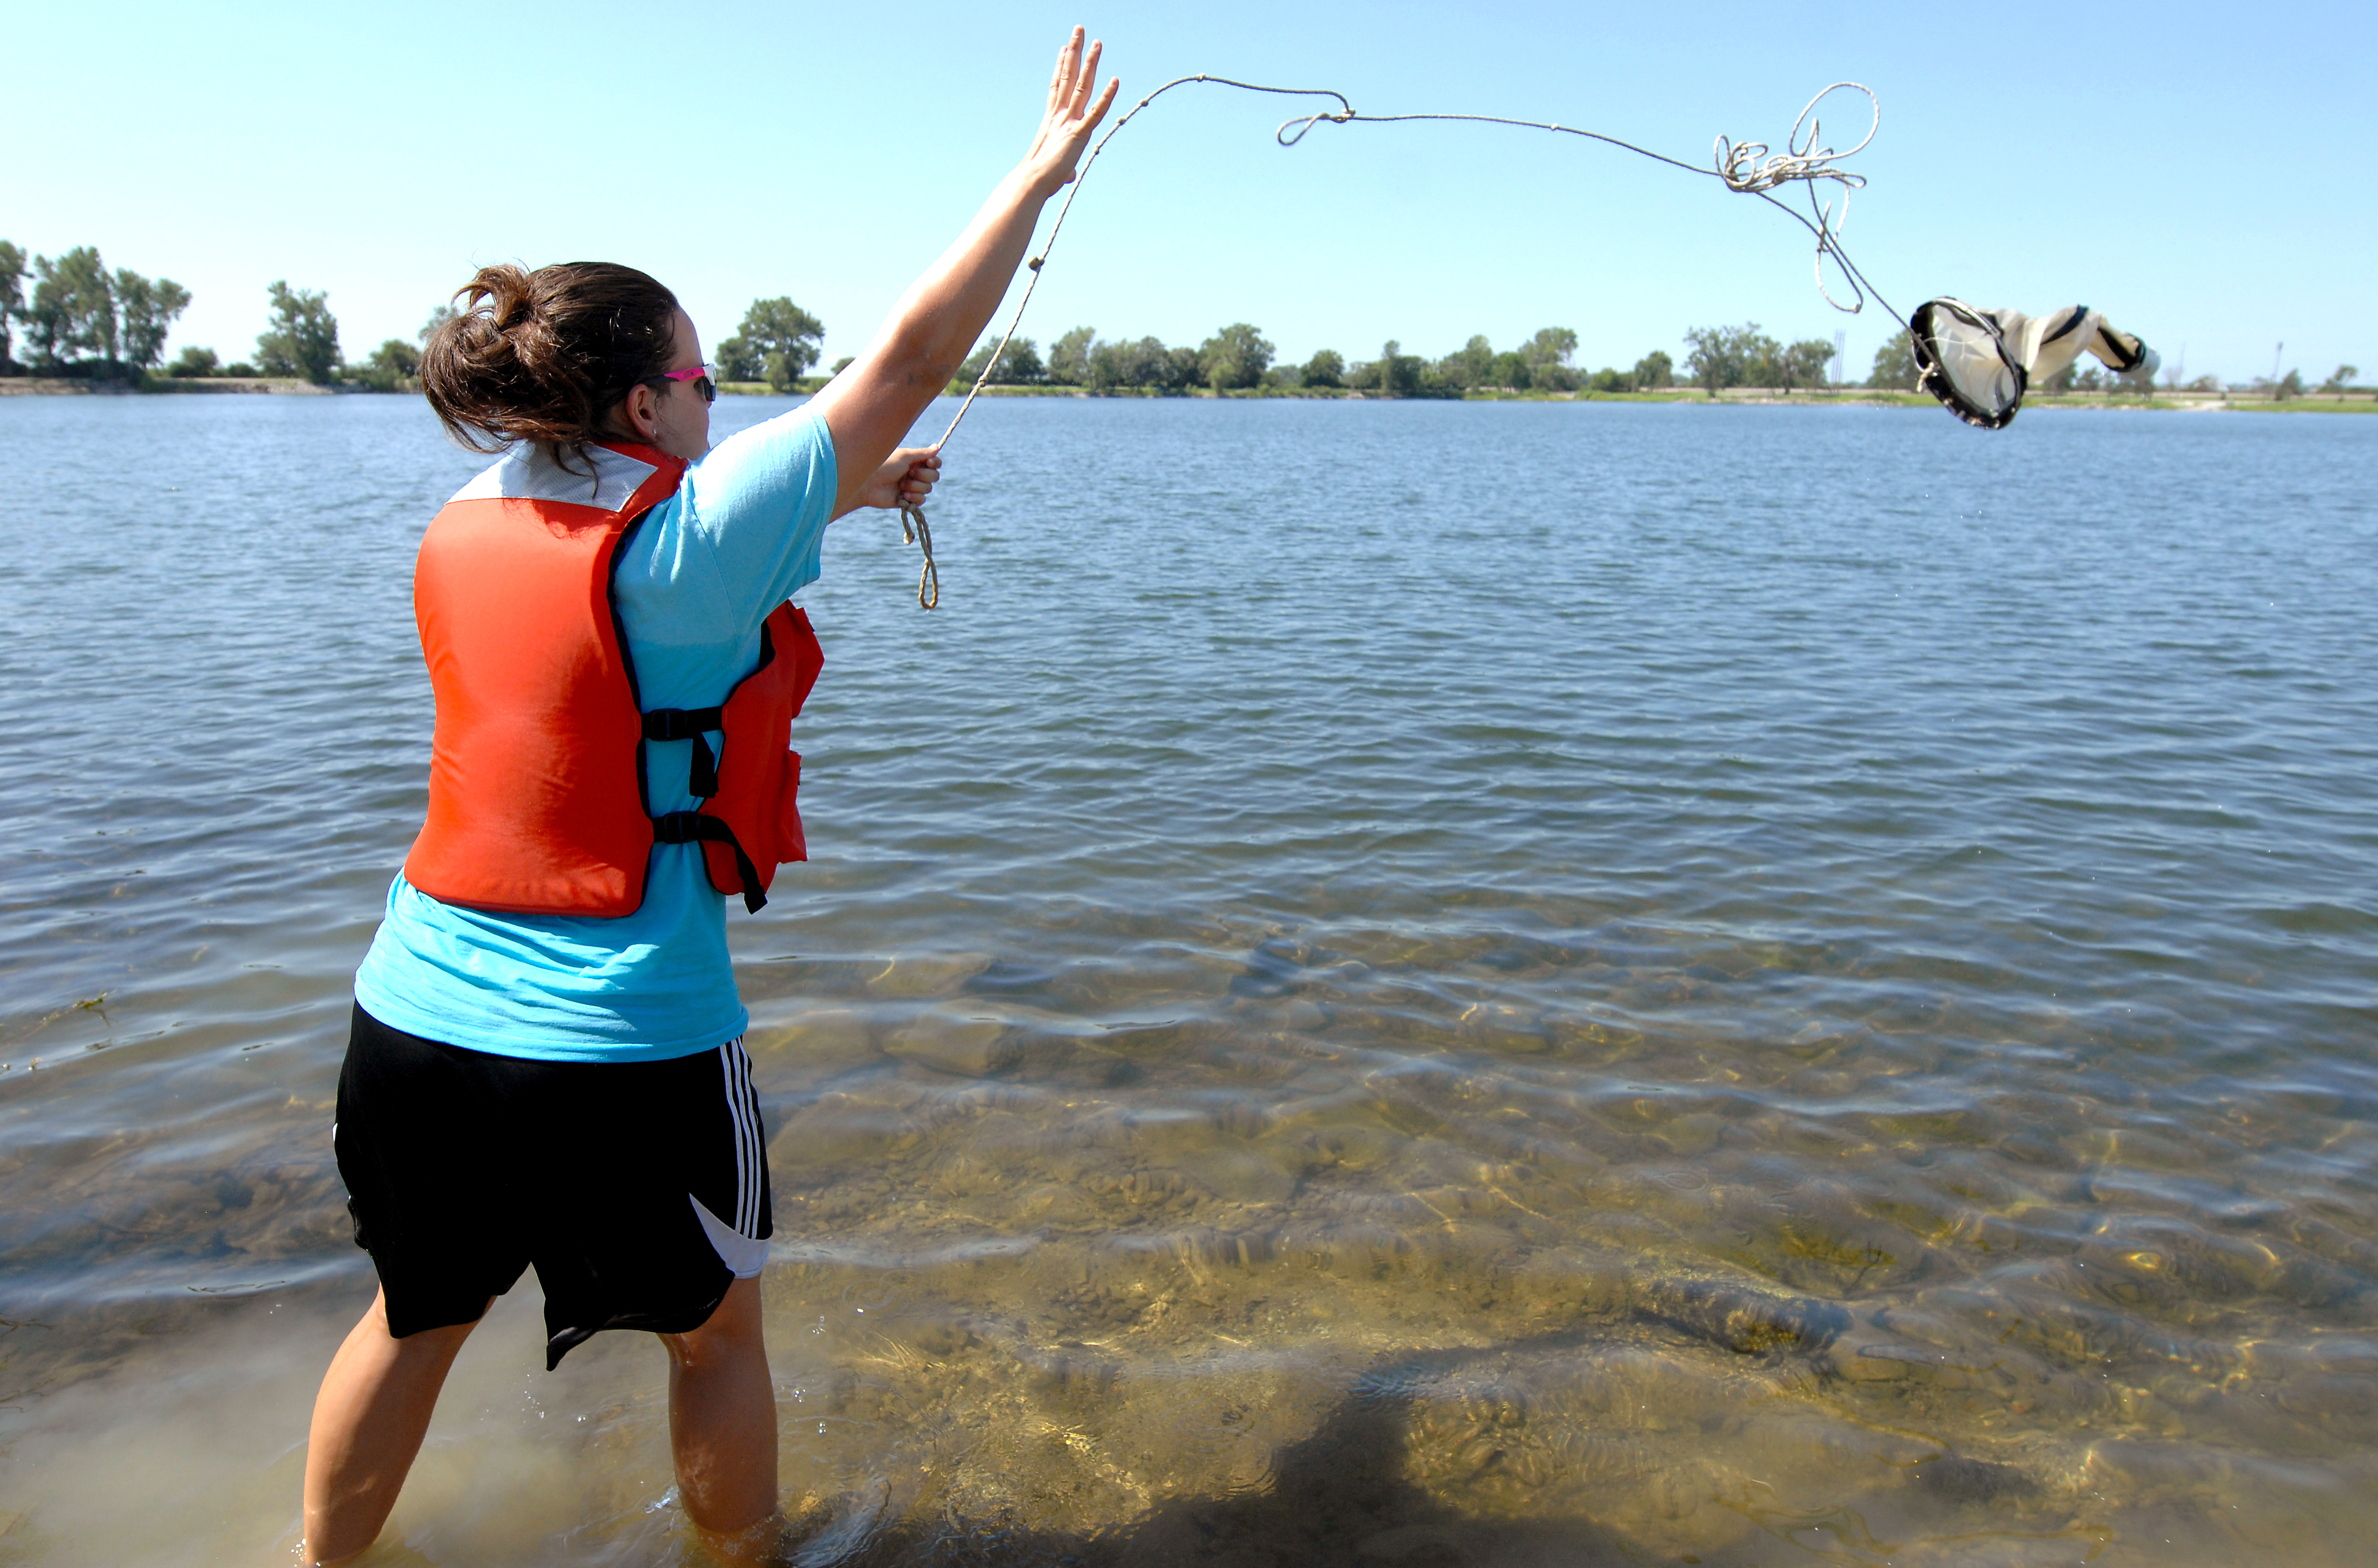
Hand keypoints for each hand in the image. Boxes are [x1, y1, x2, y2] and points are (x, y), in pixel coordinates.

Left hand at [856, 448, 940, 511]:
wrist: (869, 484)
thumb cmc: (884, 466)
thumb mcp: (905, 456)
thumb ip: (922, 453)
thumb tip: (937, 447)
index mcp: (914, 461)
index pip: (934, 462)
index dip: (935, 463)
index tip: (928, 463)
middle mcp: (914, 473)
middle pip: (934, 476)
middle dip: (924, 475)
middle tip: (910, 472)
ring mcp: (912, 487)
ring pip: (928, 488)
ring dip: (916, 486)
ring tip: (901, 485)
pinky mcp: (908, 499)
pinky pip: (922, 500)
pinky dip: (914, 497)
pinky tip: (903, 495)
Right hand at [1018, 27, 1118, 198]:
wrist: (1031, 183)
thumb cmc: (1040, 180)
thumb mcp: (1057, 169)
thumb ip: (1065, 168)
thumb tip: (1068, 175)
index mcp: (1052, 120)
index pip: (1057, 86)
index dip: (1061, 66)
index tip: (1064, 48)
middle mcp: (1060, 116)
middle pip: (1069, 76)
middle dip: (1075, 52)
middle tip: (1079, 30)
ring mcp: (1069, 122)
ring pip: (1082, 85)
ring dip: (1090, 63)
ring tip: (1097, 42)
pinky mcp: (1079, 133)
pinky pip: (1096, 111)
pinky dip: (1106, 96)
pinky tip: (1115, 80)